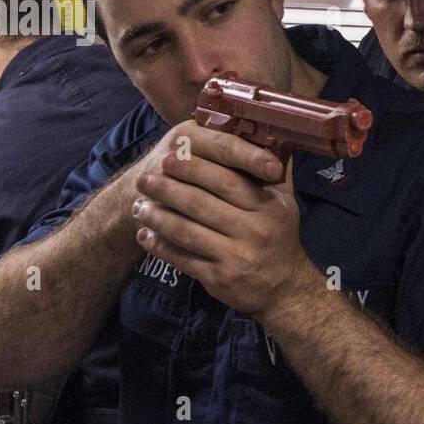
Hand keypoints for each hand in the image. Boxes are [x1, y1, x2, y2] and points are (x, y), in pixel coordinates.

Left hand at [129, 123, 316, 316]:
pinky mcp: (220, 278)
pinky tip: (145, 236)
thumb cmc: (280, 238)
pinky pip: (184, 259)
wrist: (285, 288)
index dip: (195, 169)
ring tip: (138, 206)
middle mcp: (253, 231)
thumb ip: (276, 173)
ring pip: (188, 232)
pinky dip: (161, 247)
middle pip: (202, 204)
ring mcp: (235, 256)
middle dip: (169, 189)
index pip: (227, 181)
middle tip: (145, 178)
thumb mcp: (286, 204)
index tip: (170, 158)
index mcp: (267, 207)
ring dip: (158, 217)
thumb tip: (273, 134)